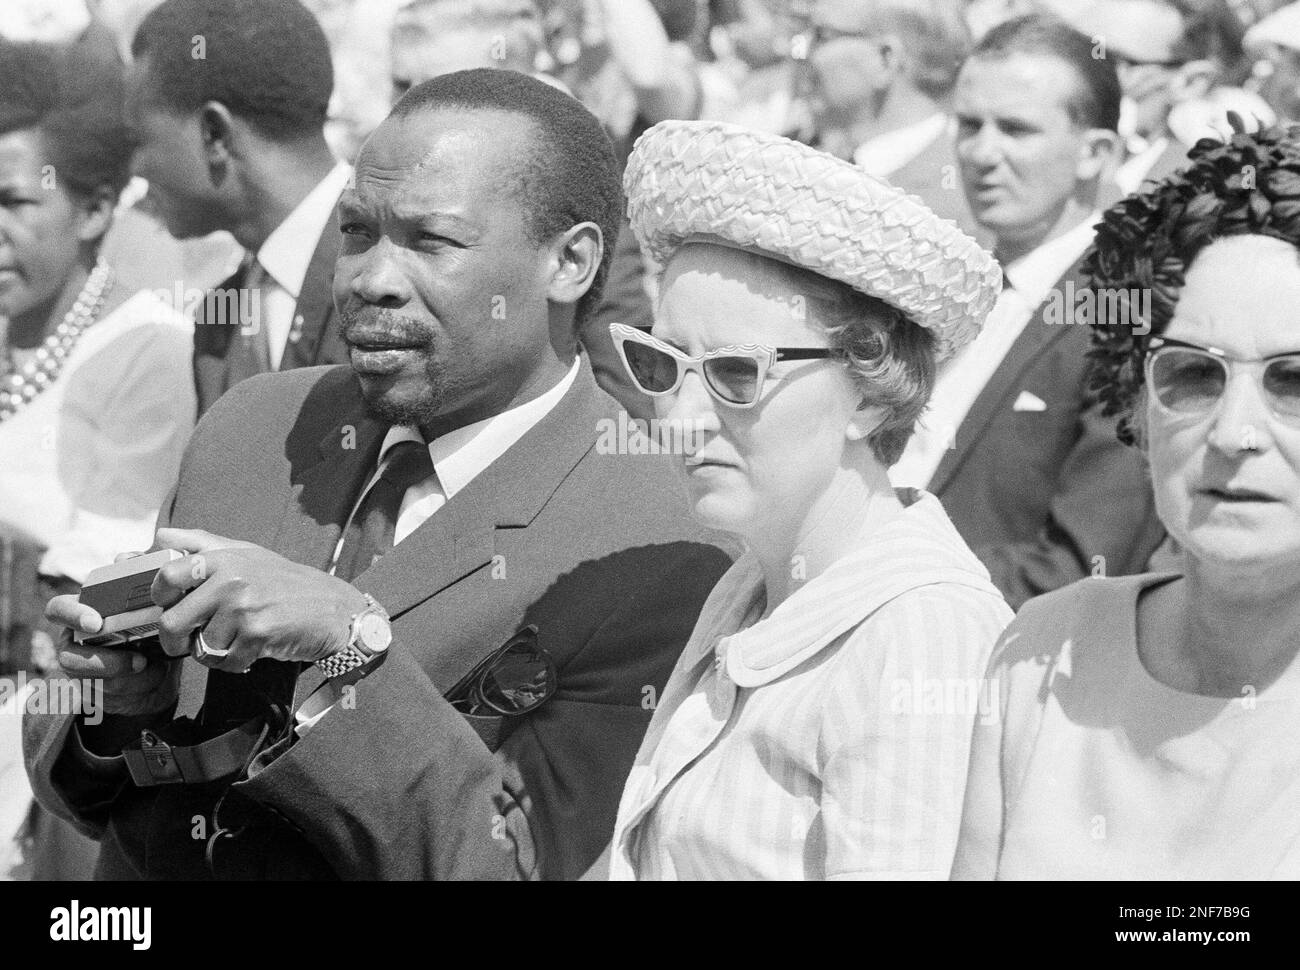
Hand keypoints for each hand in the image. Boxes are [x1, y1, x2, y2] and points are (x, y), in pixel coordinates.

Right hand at [45, 588, 180, 718]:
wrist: (167, 664)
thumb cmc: (154, 625)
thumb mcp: (152, 602)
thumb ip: (138, 578)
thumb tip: (123, 558)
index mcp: (84, 614)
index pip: (58, 609)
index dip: (71, 615)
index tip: (96, 622)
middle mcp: (76, 642)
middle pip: (69, 656)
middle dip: (106, 662)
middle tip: (140, 660)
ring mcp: (84, 670)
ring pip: (94, 680)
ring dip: (130, 676)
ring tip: (154, 666)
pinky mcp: (96, 693)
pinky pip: (111, 696)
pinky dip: (139, 688)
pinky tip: (155, 677)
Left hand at [151, 528, 370, 673]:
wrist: (332, 608)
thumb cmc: (285, 582)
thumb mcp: (246, 553)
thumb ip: (202, 543)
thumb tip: (162, 535)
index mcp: (223, 558)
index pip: (167, 575)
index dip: (159, 596)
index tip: (167, 606)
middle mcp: (231, 580)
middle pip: (172, 622)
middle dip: (174, 641)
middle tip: (186, 642)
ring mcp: (244, 608)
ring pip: (200, 647)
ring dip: (213, 653)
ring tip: (235, 641)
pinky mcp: (258, 634)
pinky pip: (225, 662)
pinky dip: (234, 664)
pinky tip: (249, 651)